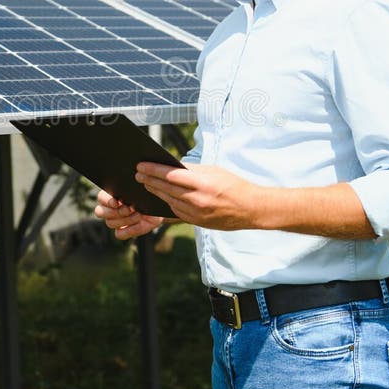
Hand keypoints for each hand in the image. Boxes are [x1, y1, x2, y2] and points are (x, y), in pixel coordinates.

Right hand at [93, 189, 165, 239]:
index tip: (116, 202)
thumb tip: (124, 198)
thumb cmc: (148, 196)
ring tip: (139, 215)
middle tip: (129, 209)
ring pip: (110, 223)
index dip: (106, 200)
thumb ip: (131, 193)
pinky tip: (139, 224)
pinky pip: (119, 234)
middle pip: (100, 212)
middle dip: (115, 211)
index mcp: (111, 196)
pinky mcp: (122, 232)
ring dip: (125, 219)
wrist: (159, 208)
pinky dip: (130, 230)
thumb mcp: (142, 192)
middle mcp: (109, 209)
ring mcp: (115, 221)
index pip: (101, 198)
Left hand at [136, 162, 258, 229]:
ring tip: (145, 183)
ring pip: (168, 201)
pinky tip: (160, 197)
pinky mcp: (196, 222)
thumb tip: (172, 166)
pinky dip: (166, 203)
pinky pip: (176, 211)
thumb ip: (192, 170)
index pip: (171, 175)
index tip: (141, 166)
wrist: (251, 209)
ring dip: (155, 192)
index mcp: (203, 184)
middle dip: (149, 180)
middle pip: (166, 189)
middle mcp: (197, 200)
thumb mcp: (214, 171)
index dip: (153, 170)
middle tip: (137, 174)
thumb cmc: (234, 186)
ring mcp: (196, 214)